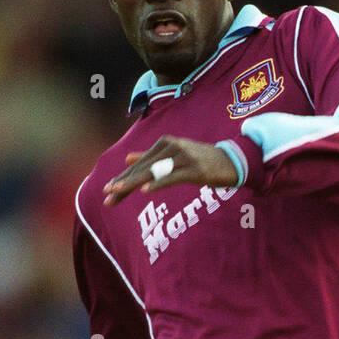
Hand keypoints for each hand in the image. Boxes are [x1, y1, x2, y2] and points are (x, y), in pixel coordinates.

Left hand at [103, 136, 238, 205]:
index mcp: (164, 144)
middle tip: (107, 195)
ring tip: (117, 192)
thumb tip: (128, 159)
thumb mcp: (175, 156)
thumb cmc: (202, 160)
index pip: (139, 164)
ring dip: (133, 183)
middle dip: (123, 183)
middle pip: (143, 168)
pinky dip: (158, 183)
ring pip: (153, 173)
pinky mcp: (194, 169)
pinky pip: (172, 177)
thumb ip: (152, 158)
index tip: (107, 190)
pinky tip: (145, 190)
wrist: (231, 160)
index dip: (123, 178)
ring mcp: (183, 157)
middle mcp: (171, 147)